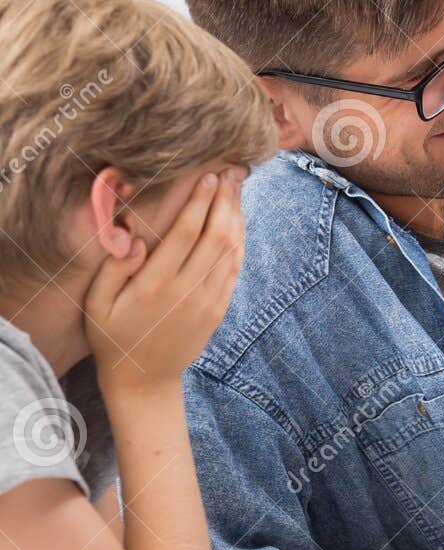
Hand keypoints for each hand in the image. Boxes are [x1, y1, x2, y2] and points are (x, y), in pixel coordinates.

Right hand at [86, 170, 244, 394]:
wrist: (144, 379)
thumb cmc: (113, 335)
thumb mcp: (98, 304)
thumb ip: (114, 268)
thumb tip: (133, 237)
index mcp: (155, 286)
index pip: (185, 234)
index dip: (199, 202)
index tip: (206, 176)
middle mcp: (187, 291)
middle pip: (215, 236)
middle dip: (224, 200)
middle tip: (229, 171)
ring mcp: (208, 301)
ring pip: (231, 250)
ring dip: (236, 216)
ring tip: (236, 187)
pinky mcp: (219, 309)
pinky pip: (235, 269)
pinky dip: (240, 241)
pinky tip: (238, 221)